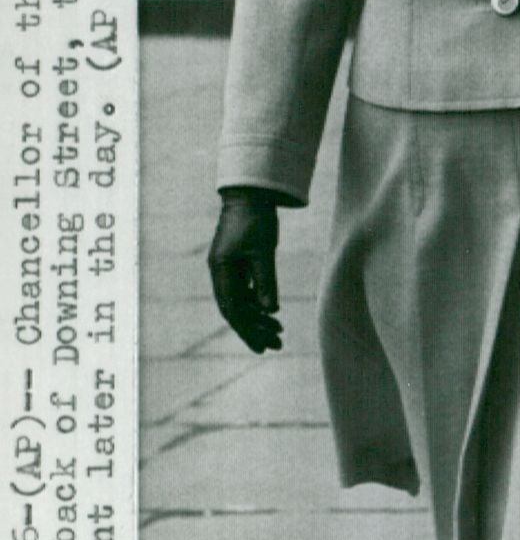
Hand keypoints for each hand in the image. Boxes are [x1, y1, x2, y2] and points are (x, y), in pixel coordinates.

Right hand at [208, 191, 282, 350]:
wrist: (250, 193)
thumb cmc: (256, 219)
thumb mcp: (264, 251)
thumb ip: (266, 281)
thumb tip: (270, 310)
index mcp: (221, 270)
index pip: (232, 309)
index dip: (247, 330)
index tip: (262, 346)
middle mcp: (220, 272)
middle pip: (235, 310)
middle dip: (254, 329)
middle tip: (275, 345)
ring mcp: (227, 268)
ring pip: (240, 301)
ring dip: (257, 318)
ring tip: (278, 332)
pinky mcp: (236, 263)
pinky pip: (244, 290)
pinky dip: (257, 303)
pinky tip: (271, 313)